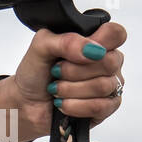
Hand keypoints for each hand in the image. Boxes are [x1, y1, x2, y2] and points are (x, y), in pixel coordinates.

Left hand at [0, 21, 125, 141]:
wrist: (25, 104)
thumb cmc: (34, 74)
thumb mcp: (41, 47)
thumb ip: (66, 41)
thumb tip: (91, 49)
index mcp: (93, 41)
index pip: (116, 33)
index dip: (102, 42)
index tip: (80, 52)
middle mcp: (104, 62)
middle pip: (110, 62)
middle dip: (76, 70)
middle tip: (57, 72)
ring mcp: (108, 85)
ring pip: (104, 86)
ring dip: (72, 90)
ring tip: (57, 90)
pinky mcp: (106, 107)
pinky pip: (101, 106)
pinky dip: (77, 106)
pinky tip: (64, 104)